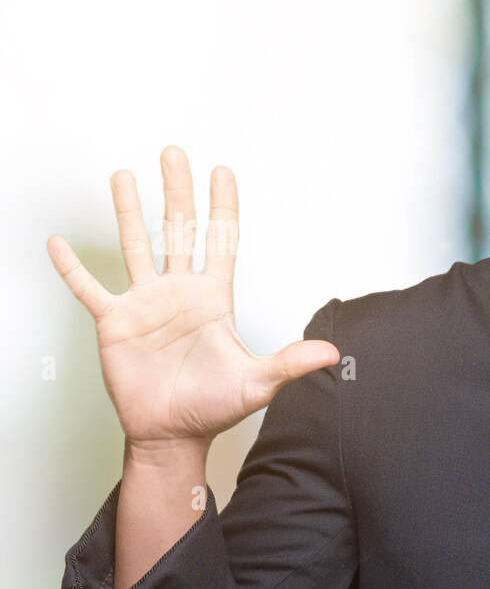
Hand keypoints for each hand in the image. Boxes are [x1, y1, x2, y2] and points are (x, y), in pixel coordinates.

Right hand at [47, 146, 338, 446]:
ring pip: (135, 246)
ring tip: (124, 175)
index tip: (223, 170)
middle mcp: (180, 293)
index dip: (223, 207)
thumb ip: (290, 363)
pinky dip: (71, 267)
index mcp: (214, 300)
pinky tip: (57, 243)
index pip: (220, 241)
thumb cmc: (214, 409)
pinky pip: (89, 288)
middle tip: (174, 152)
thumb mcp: (258, 383)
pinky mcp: (114, 323)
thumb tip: (332, 354)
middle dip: (178, 191)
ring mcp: (145, 305)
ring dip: (130, 211)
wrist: (173, 436)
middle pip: (179, 230)